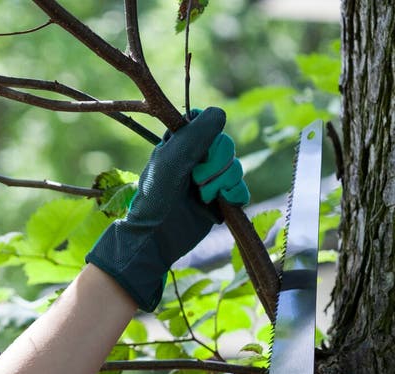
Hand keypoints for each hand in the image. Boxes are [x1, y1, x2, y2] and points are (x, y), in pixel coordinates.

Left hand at [86, 107, 248, 311]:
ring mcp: (210, 180)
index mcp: (181, 144)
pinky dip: (236, 195)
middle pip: (226, 146)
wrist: (157, 236)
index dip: (209, 137)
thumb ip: (196, 134)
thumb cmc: (156, 196)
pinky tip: (222, 203)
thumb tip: (221, 112)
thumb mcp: (172, 159)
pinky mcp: (220, 201)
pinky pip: (241, 189)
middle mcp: (197, 159)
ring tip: (202, 197)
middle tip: (196, 180)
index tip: (198, 153)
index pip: (208, 124)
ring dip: (222, 182)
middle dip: (216, 164)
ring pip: (235, 167)